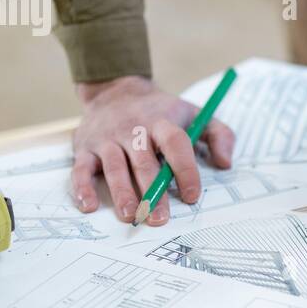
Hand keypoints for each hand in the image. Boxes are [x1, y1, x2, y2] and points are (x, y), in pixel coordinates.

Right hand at [70, 76, 233, 225]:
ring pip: (114, 167)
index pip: (176, 144)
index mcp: (162, 121)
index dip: (185, 169)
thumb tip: (225, 162)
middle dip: (152, 192)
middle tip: (160, 218)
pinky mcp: (85, 147)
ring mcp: (107, 138)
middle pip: (143, 161)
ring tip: (131, 215)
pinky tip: (89, 206)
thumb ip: (219, 134)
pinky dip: (82, 188)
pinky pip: (81, 168)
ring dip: (122, 193)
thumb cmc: (160, 111)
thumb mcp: (194, 113)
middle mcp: (132, 129)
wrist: (115, 90)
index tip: (192, 195)